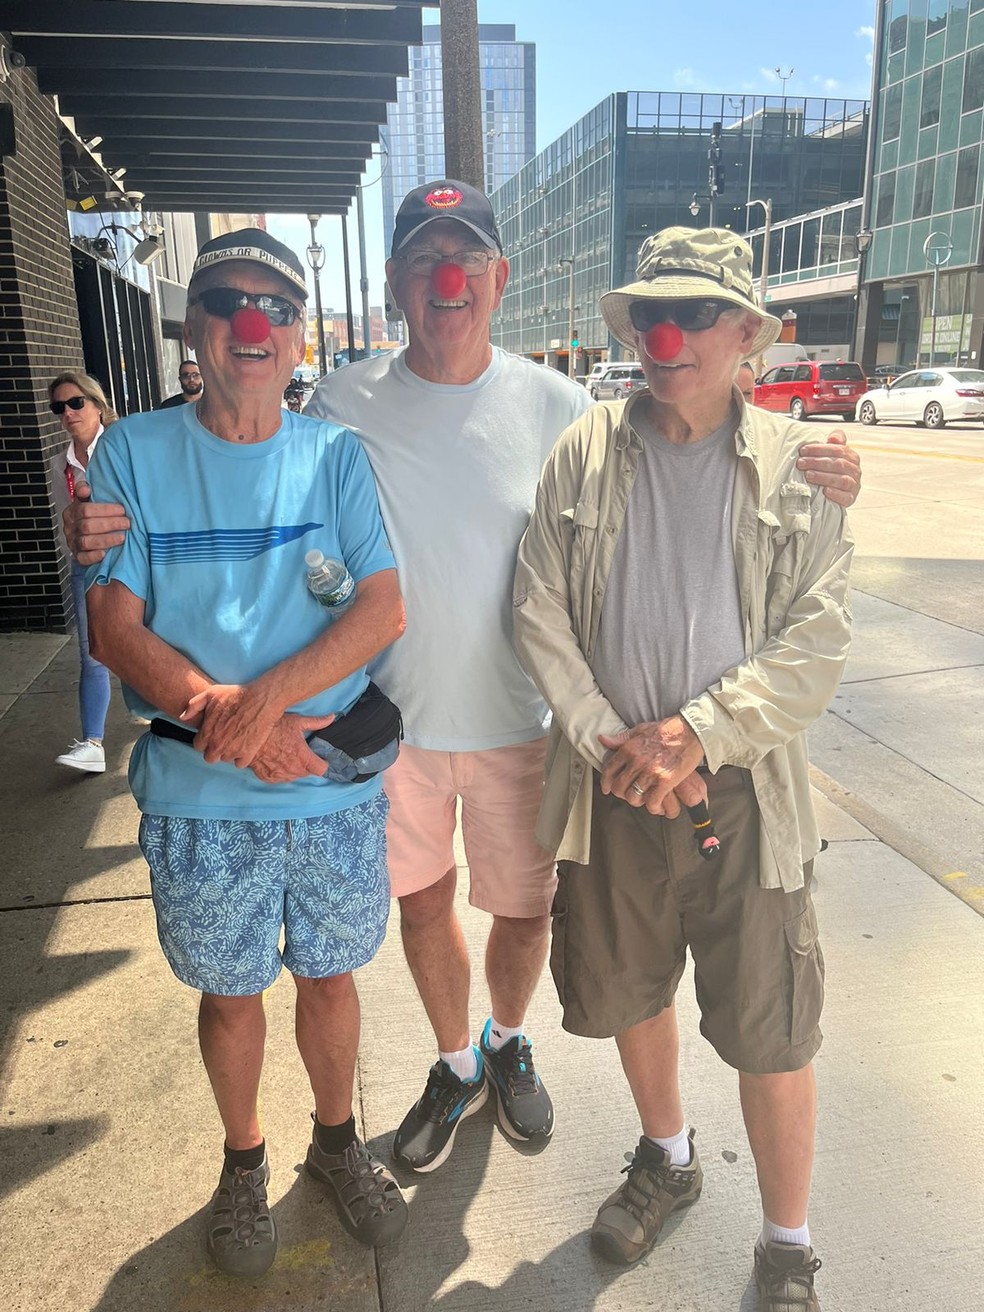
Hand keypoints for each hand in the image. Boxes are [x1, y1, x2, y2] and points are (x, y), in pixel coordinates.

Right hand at [64, 481, 130, 564]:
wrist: (88, 534)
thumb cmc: (93, 515)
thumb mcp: (88, 501)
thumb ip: (85, 491)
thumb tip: (85, 488)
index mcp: (71, 512)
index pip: (85, 510)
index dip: (105, 510)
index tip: (122, 509)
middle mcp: (70, 528)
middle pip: (87, 526)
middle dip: (110, 524)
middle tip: (127, 523)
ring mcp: (73, 543)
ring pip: (86, 542)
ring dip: (106, 540)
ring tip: (122, 537)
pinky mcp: (78, 556)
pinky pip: (83, 558)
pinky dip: (94, 556)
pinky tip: (105, 554)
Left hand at [181, 684, 315, 768]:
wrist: (261, 700)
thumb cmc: (236, 695)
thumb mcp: (211, 693)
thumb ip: (194, 705)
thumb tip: (183, 717)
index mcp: (207, 733)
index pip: (198, 746)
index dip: (205, 740)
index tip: (212, 734)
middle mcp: (218, 745)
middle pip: (210, 758)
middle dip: (214, 750)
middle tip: (223, 739)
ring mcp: (233, 751)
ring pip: (225, 759)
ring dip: (229, 752)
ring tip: (235, 740)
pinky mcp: (248, 754)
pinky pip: (240, 764)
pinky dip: (242, 757)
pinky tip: (244, 746)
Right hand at [250, 714, 335, 783]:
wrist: (249, 734)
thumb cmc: (273, 726)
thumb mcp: (297, 721)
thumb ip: (317, 722)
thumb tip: (331, 717)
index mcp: (302, 756)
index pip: (321, 769)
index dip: (322, 763)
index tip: (319, 758)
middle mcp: (292, 769)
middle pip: (307, 773)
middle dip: (306, 764)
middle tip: (300, 753)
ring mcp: (279, 775)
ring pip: (294, 777)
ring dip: (294, 769)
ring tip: (287, 755)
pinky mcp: (268, 777)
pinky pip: (280, 779)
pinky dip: (280, 772)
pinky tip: (277, 760)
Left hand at [598, 716, 703, 815]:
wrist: (691, 730)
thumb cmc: (667, 729)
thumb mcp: (640, 730)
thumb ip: (621, 738)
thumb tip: (603, 739)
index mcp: (628, 749)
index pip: (609, 771)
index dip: (606, 783)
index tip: (607, 789)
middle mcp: (637, 761)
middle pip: (619, 787)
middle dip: (622, 794)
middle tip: (629, 795)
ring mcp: (651, 772)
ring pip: (633, 797)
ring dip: (638, 802)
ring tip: (644, 800)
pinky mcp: (666, 781)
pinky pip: (652, 802)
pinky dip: (654, 807)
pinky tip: (657, 805)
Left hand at [796, 432, 861, 506]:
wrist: (838, 492)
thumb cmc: (833, 470)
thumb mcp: (833, 454)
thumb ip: (835, 442)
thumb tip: (833, 437)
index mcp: (852, 457)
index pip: (838, 449)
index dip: (819, 449)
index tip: (803, 450)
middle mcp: (855, 470)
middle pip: (838, 464)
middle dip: (817, 462)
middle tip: (801, 463)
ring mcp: (854, 485)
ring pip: (841, 479)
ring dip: (823, 477)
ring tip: (808, 475)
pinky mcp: (850, 498)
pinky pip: (844, 496)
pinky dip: (834, 494)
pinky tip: (824, 491)